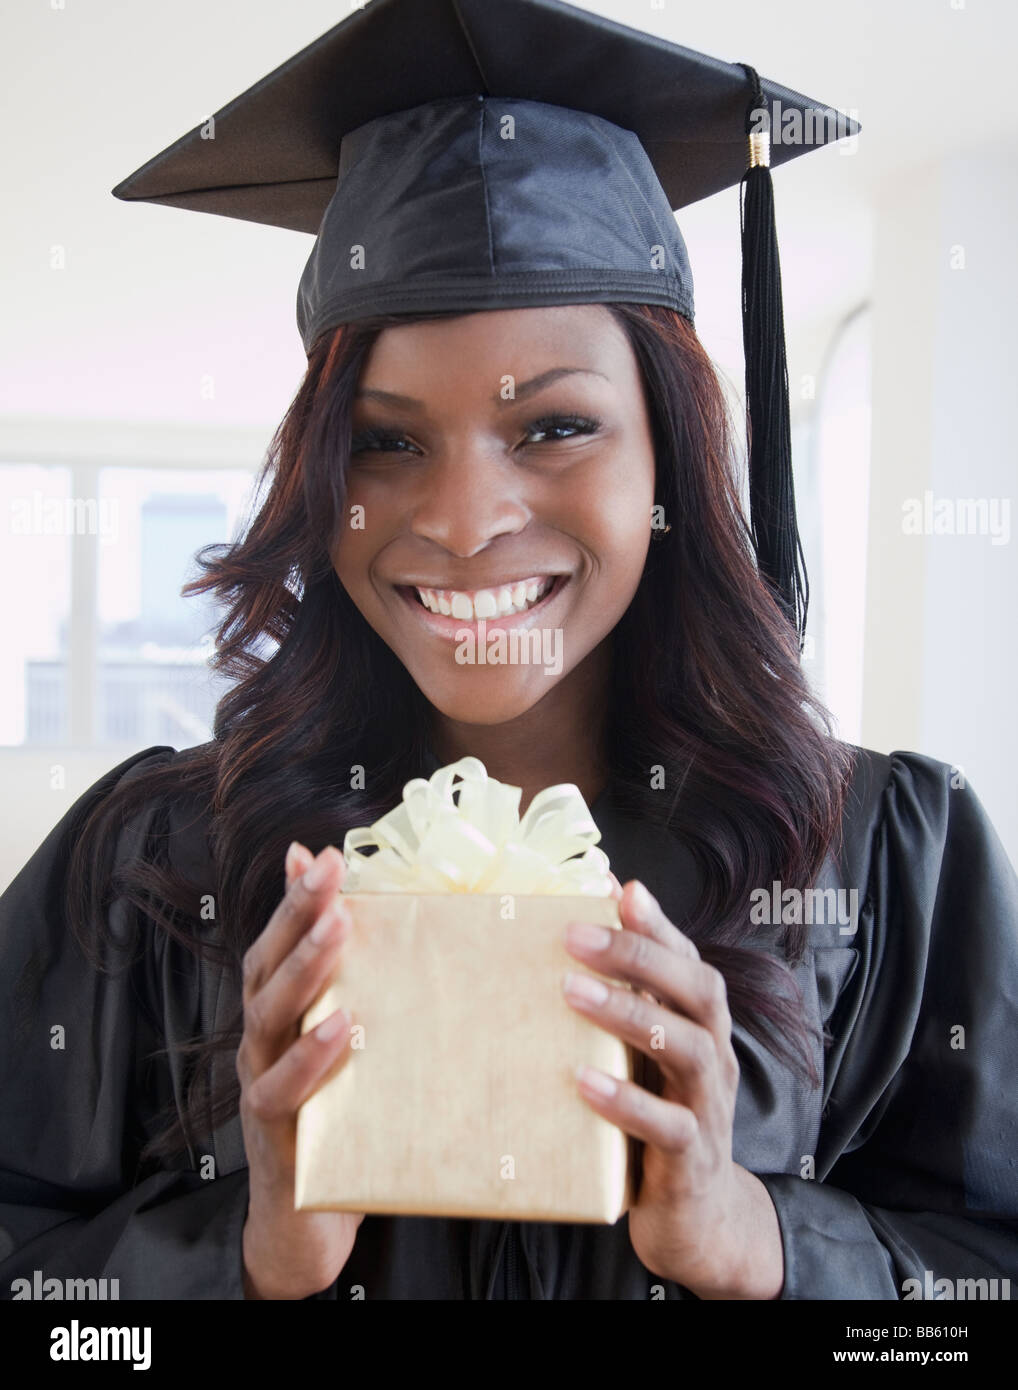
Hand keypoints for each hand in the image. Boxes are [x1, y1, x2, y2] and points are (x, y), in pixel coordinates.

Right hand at [237, 840, 363, 1298]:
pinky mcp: (276, 1132)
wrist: (309, 1220)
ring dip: (304, 968)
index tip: (323, 854)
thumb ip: (359, 991)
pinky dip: (310, 1057)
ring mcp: (262, 1083)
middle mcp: (262, 1040)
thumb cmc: (337, 1119)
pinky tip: (342, 1028)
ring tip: (337, 928)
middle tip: (329, 871)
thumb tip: (377, 930)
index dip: (295, 897)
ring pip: (270, 1016)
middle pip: (268, 965)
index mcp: (281, 1014)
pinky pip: (283, 1089)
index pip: (279, 943)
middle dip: (297, 913)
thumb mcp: (351, 1045)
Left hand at [562, 878, 782, 1298]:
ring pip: (689, 1050)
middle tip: (575, 935)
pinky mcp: (693, 1161)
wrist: (698, 1221)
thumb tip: (572, 937)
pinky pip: (671, 1127)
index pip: (688, 960)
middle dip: (640, 955)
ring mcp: (709, 1109)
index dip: (658, 923)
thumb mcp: (641, 1058)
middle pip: (699, 991)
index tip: (619, 887)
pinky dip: (629, 1102)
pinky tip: (583, 1082)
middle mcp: (715, 1057)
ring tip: (571, 991)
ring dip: (631, 1014)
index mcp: (701, 1027)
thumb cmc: (656, 1119)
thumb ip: (622, 1005)